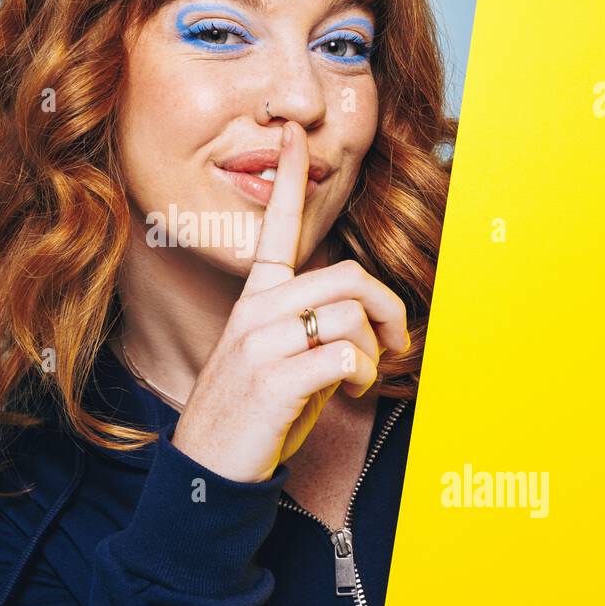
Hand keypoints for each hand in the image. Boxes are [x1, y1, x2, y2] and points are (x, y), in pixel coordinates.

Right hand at [169, 121, 409, 482]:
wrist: (208, 469)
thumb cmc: (254, 414)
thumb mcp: (278, 359)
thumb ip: (311, 327)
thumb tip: (367, 319)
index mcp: (255, 299)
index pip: (276, 228)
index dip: (289, 179)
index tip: (295, 137)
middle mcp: (256, 310)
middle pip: (347, 275)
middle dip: (389, 307)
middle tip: (396, 343)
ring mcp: (262, 342)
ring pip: (351, 314)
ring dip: (375, 351)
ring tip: (359, 377)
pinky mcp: (274, 378)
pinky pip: (345, 353)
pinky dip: (362, 373)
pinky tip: (348, 390)